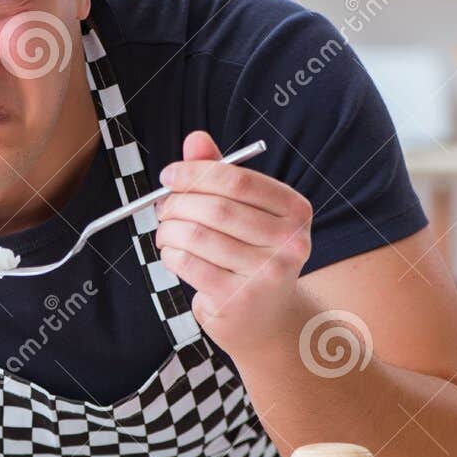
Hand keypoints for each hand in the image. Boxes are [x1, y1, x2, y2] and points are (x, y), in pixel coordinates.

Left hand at [152, 130, 313, 355]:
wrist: (266, 318)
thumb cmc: (250, 254)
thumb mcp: (244, 212)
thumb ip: (220, 174)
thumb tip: (195, 138)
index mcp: (295, 210)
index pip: (237, 180)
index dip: (194, 173)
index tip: (168, 176)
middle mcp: (289, 242)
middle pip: (216, 208)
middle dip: (177, 203)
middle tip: (161, 207)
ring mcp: (267, 274)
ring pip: (197, 236)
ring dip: (168, 230)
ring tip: (165, 232)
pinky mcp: (238, 299)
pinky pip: (188, 263)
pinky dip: (170, 254)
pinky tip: (172, 255)